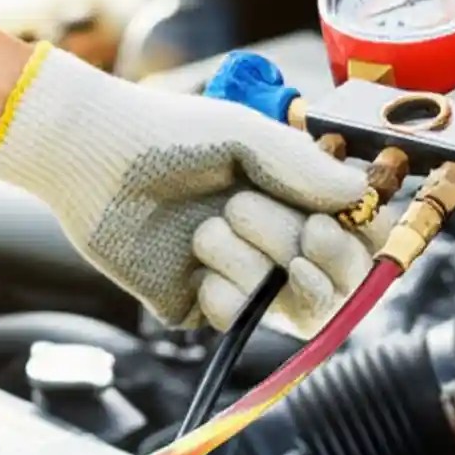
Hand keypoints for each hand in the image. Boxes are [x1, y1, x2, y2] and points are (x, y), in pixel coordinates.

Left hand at [0, 44, 369, 326]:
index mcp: (295, 194)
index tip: (325, 225)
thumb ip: (303, 167)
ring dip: (254, 264)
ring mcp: (243, 273)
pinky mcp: (202, 303)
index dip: (358, 242)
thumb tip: (359, 195)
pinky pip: (241, 319)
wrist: (94, 157)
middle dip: (298, 250)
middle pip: (335, 280)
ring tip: (207, 228)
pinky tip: (193, 261)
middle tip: (253, 212)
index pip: (359, 234)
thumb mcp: (245, 136)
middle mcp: (277, 237)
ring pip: (289, 303)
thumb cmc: (169, 135)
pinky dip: (225, 291)